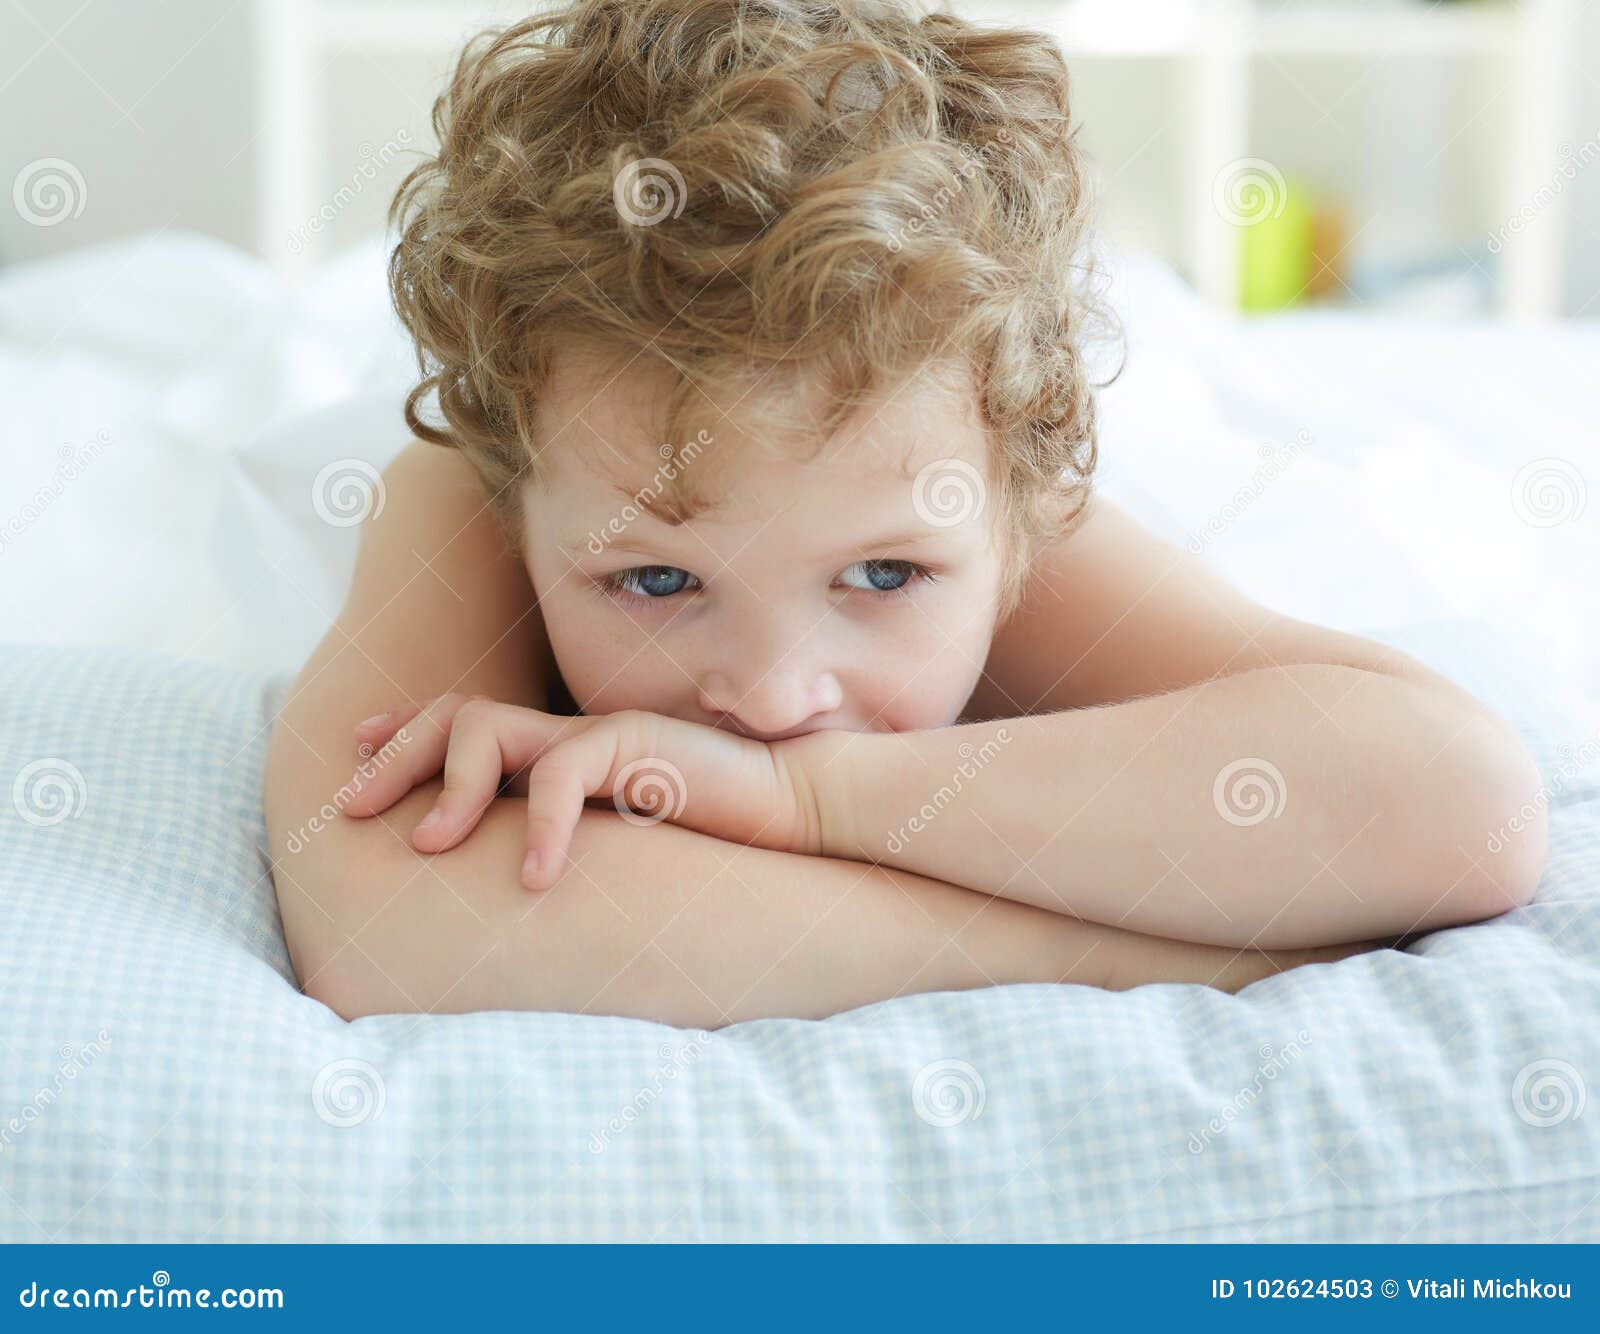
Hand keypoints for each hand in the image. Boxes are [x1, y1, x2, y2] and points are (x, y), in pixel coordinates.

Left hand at [339, 695, 828, 889]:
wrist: (792, 816)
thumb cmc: (709, 842)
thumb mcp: (617, 852)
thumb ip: (566, 857)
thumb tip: (510, 914)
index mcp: (557, 756)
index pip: (462, 727)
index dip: (402, 737)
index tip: (354, 758)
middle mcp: (566, 737)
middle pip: (454, 718)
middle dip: (395, 756)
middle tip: (354, 805)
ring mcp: (596, 736)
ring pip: (488, 730)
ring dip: (448, 788)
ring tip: (426, 847)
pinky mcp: (633, 747)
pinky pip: (563, 775)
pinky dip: (540, 826)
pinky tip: (535, 880)